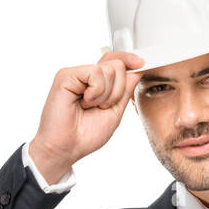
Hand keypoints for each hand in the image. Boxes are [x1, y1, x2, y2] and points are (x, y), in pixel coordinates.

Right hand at [28, 50, 144, 181]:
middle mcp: (86, 75)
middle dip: (118, 90)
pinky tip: (84, 102)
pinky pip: (95, 72)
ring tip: (90, 107)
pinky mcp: (66, 75)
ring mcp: (76, 74)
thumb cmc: (85, 135)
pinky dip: (96, 91)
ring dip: (106, 95)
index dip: (129, 60)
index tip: (142, 63)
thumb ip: (125, 90)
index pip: (116, 61)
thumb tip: (138, 69)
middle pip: (117, 64)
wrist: (66, 148)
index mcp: (97, 83)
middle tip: (102, 106)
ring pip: (109, 69)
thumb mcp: (115, 111)